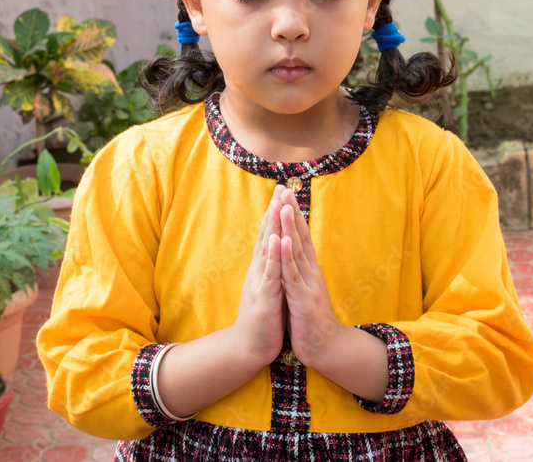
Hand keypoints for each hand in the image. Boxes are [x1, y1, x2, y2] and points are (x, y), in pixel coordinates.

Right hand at [231, 185, 285, 367]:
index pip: (270, 235)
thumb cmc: (263, 317)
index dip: (276, 213)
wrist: (250, 346)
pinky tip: (277, 238)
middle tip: (280, 187)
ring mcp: (261, 281)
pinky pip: (271, 272)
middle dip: (274, 210)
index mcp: (264, 267)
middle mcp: (260, 269)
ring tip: (278, 204)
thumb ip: (272, 268)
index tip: (283, 192)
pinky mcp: (265, 296)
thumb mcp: (270, 287)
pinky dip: (274, 254)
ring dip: (272, 226)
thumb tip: (276, 251)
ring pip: (267, 248)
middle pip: (267, 234)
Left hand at [278, 189, 342, 368]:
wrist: (325, 347)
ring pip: (296, 251)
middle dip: (291, 212)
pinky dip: (287, 258)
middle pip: (299, 236)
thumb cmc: (311, 318)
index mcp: (307, 269)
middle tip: (285, 188)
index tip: (284, 193)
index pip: (299, 236)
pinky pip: (293, 275)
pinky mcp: (302, 299)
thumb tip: (294, 252)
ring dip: (289, 228)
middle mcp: (310, 271)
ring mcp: (307, 283)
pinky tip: (282, 242)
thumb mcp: (303, 289)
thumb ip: (299, 270)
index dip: (292, 215)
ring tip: (284, 206)